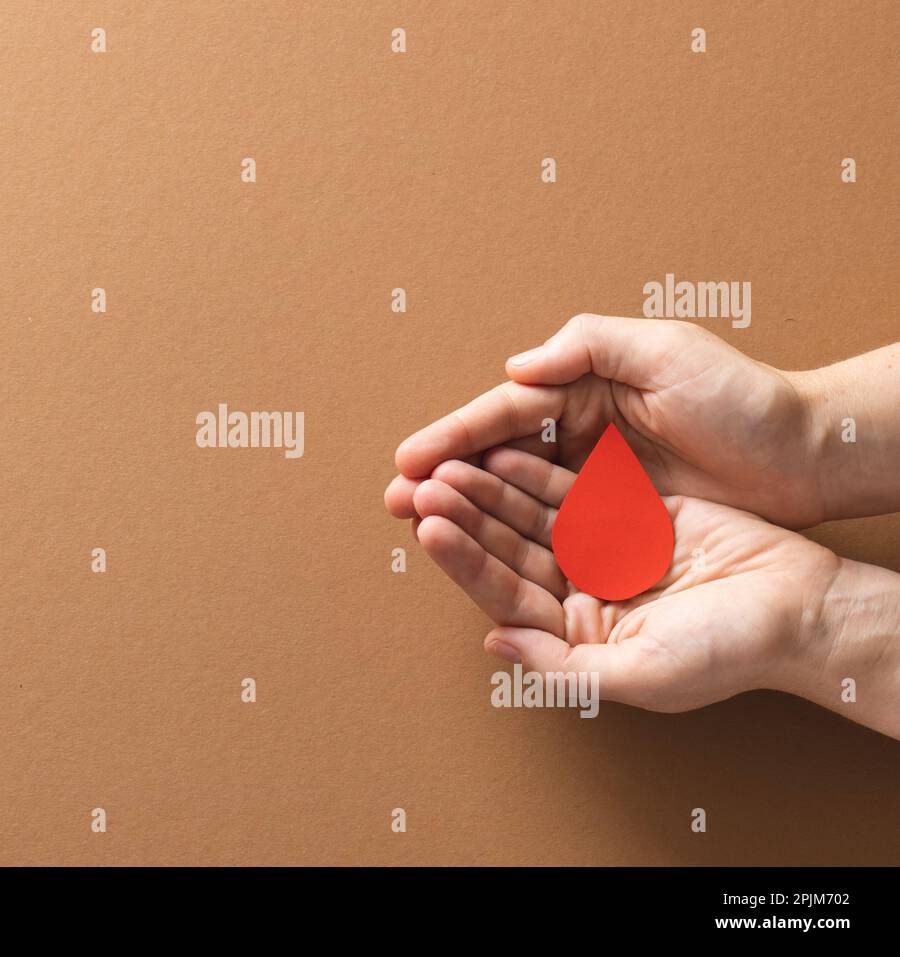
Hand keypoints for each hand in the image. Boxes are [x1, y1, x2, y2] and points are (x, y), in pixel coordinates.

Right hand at [385, 314, 826, 528]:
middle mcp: (580, 430)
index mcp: (584, 386)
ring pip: (514, 492)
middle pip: (497, 455)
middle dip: (444, 476)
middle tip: (398, 500)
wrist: (806, 456)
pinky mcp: (616, 515)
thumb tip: (517, 366)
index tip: (410, 459)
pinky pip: (551, 524)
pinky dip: (510, 534)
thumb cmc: (744, 398)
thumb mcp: (668, 350)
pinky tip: (478, 547)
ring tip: (420, 525)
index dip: (454, 435)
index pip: (506, 412)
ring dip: (467, 508)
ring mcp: (595, 475)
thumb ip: (588, 347)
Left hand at [408, 446, 841, 712]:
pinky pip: (571, 490)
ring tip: (453, 465)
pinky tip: (504, 453)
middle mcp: (578, 593)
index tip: (430, 530)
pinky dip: (538, 472)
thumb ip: (561, 667)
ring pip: (531, 516)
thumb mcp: (641, 674)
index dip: (467, 563)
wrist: (800, 606)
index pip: (504, 595)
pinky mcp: (624, 516)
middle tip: (426, 487)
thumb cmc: (726, 652)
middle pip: (509, 550)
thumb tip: (492, 642)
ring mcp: (599, 551)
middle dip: (468, 519)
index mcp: (573, 635)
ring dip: (492, 491)